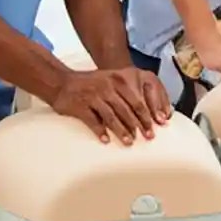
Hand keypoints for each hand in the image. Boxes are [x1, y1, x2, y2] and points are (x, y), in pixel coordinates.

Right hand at [50, 67, 172, 144]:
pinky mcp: (80, 106)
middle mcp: (108, 86)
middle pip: (128, 109)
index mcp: (119, 79)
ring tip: (130, 142)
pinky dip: (100, 131)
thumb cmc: (92, 84)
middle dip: (140, 124)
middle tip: (148, 136)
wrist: (62, 83)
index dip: (149, 113)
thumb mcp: (113, 80)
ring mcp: (93, 96)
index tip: (158, 124)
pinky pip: (93, 121)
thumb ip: (130, 92)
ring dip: (122, 131)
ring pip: (112, 117)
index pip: (138, 99)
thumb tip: (151, 110)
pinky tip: (106, 140)